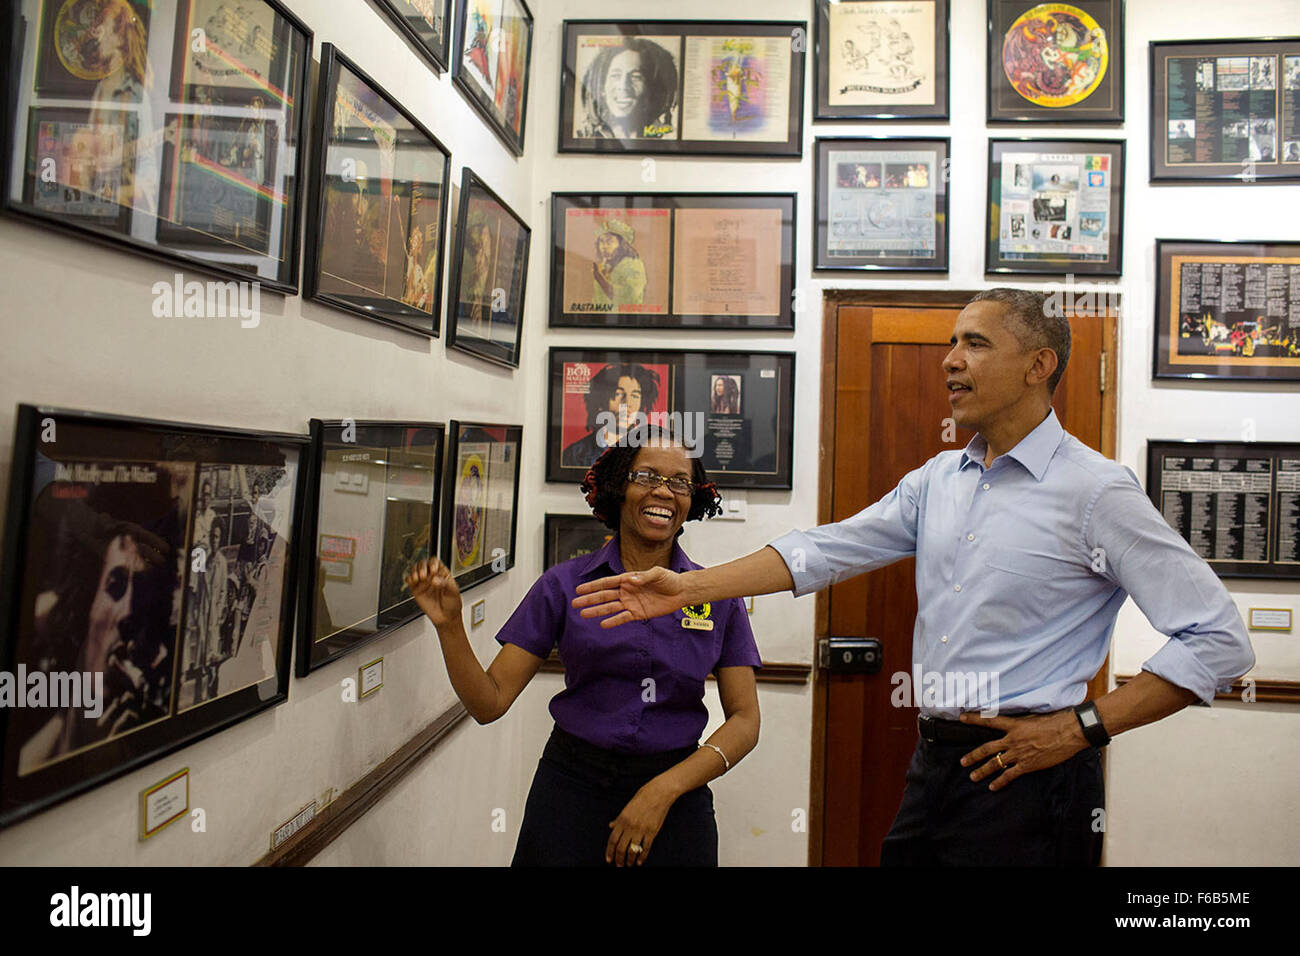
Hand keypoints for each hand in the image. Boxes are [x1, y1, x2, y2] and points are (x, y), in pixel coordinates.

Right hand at [404, 557, 462, 627]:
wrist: (446, 617)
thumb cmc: (452, 604)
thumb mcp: (454, 592)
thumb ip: (445, 584)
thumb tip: (435, 579)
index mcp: (442, 573)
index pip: (435, 561)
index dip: (432, 563)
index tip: (433, 571)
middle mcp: (432, 576)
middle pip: (423, 563)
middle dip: (422, 567)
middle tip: (424, 576)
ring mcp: (423, 582)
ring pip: (415, 570)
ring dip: (414, 571)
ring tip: (418, 578)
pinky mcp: (416, 590)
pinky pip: (409, 580)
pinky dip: (409, 578)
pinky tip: (413, 582)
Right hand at [572, 566, 686, 627]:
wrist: (681, 592)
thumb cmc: (669, 579)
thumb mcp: (658, 574)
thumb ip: (643, 577)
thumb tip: (630, 580)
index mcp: (628, 579)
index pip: (607, 583)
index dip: (593, 586)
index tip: (580, 589)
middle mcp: (627, 591)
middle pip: (604, 596)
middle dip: (590, 599)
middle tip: (575, 604)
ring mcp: (631, 603)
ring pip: (610, 608)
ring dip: (597, 611)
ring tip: (584, 614)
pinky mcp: (638, 613)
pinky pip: (623, 618)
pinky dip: (614, 621)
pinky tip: (603, 624)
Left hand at [607, 780, 675, 866]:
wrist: (659, 792)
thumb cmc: (643, 797)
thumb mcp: (627, 807)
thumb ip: (618, 818)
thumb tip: (611, 826)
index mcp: (622, 819)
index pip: (612, 839)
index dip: (609, 851)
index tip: (609, 859)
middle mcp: (630, 826)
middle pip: (621, 847)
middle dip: (619, 859)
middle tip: (619, 865)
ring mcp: (641, 829)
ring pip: (632, 850)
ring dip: (629, 860)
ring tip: (628, 865)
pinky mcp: (652, 832)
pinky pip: (645, 848)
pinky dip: (642, 857)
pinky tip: (639, 862)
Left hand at [958, 710, 1087, 790]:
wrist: (1068, 733)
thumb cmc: (1055, 721)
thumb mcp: (1033, 716)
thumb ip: (1021, 721)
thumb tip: (1015, 720)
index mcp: (1014, 725)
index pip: (989, 720)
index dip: (974, 719)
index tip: (962, 718)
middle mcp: (1012, 740)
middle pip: (987, 748)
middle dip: (973, 756)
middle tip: (963, 762)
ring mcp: (1019, 753)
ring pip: (995, 763)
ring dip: (982, 771)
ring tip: (973, 776)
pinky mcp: (1028, 765)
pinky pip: (1010, 775)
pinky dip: (1000, 781)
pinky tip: (992, 787)